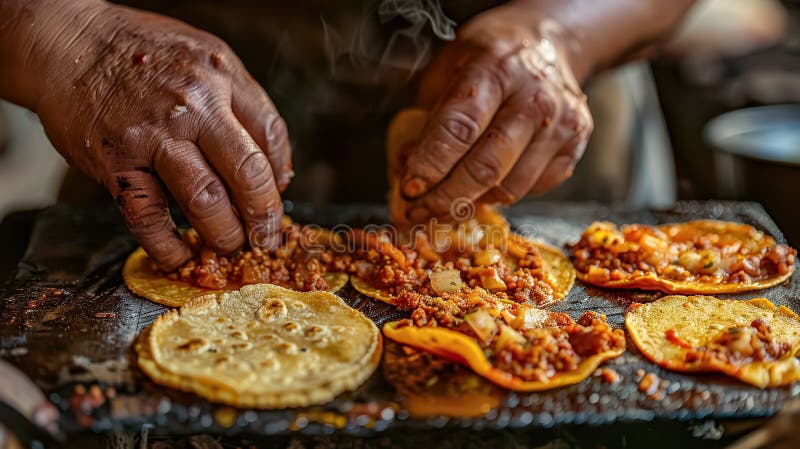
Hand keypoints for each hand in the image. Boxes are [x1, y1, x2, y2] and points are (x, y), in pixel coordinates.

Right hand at [28, 1, 290, 268]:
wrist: (68, 43)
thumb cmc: (142, 53)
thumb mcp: (206, 57)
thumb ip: (241, 103)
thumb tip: (273, 169)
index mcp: (221, 77)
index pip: (270, 134)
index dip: (279, 174)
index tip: (275, 196)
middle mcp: (193, 105)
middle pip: (248, 172)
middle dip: (263, 215)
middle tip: (264, 238)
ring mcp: (153, 134)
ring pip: (205, 199)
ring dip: (223, 234)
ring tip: (228, 246)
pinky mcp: (115, 161)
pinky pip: (148, 216)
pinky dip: (167, 246)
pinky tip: (179, 256)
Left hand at [396, 3, 591, 221]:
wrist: (547, 42)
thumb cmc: (487, 60)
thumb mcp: (446, 71)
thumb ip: (426, 120)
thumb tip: (404, 172)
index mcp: (494, 69)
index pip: (459, 129)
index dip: (430, 165)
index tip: (409, 188)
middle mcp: (533, 96)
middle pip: (486, 167)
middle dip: (446, 197)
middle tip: (420, 210)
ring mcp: (561, 121)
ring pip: (511, 186)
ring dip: (473, 203)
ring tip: (448, 202)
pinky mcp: (576, 142)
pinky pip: (535, 188)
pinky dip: (503, 195)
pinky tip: (485, 186)